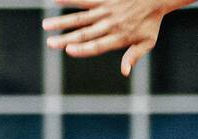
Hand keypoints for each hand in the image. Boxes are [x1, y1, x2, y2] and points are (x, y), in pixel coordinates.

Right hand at [42, 0, 176, 76]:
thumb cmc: (151, 22)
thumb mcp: (147, 42)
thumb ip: (134, 56)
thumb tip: (124, 72)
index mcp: (119, 37)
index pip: (98, 46)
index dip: (83, 49)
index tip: (68, 51)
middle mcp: (110, 24)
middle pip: (85, 33)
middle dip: (66, 39)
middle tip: (50, 43)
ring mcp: (106, 10)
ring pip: (80, 18)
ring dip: (62, 21)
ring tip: (46, 25)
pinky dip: (70, 0)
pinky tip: (55, 0)